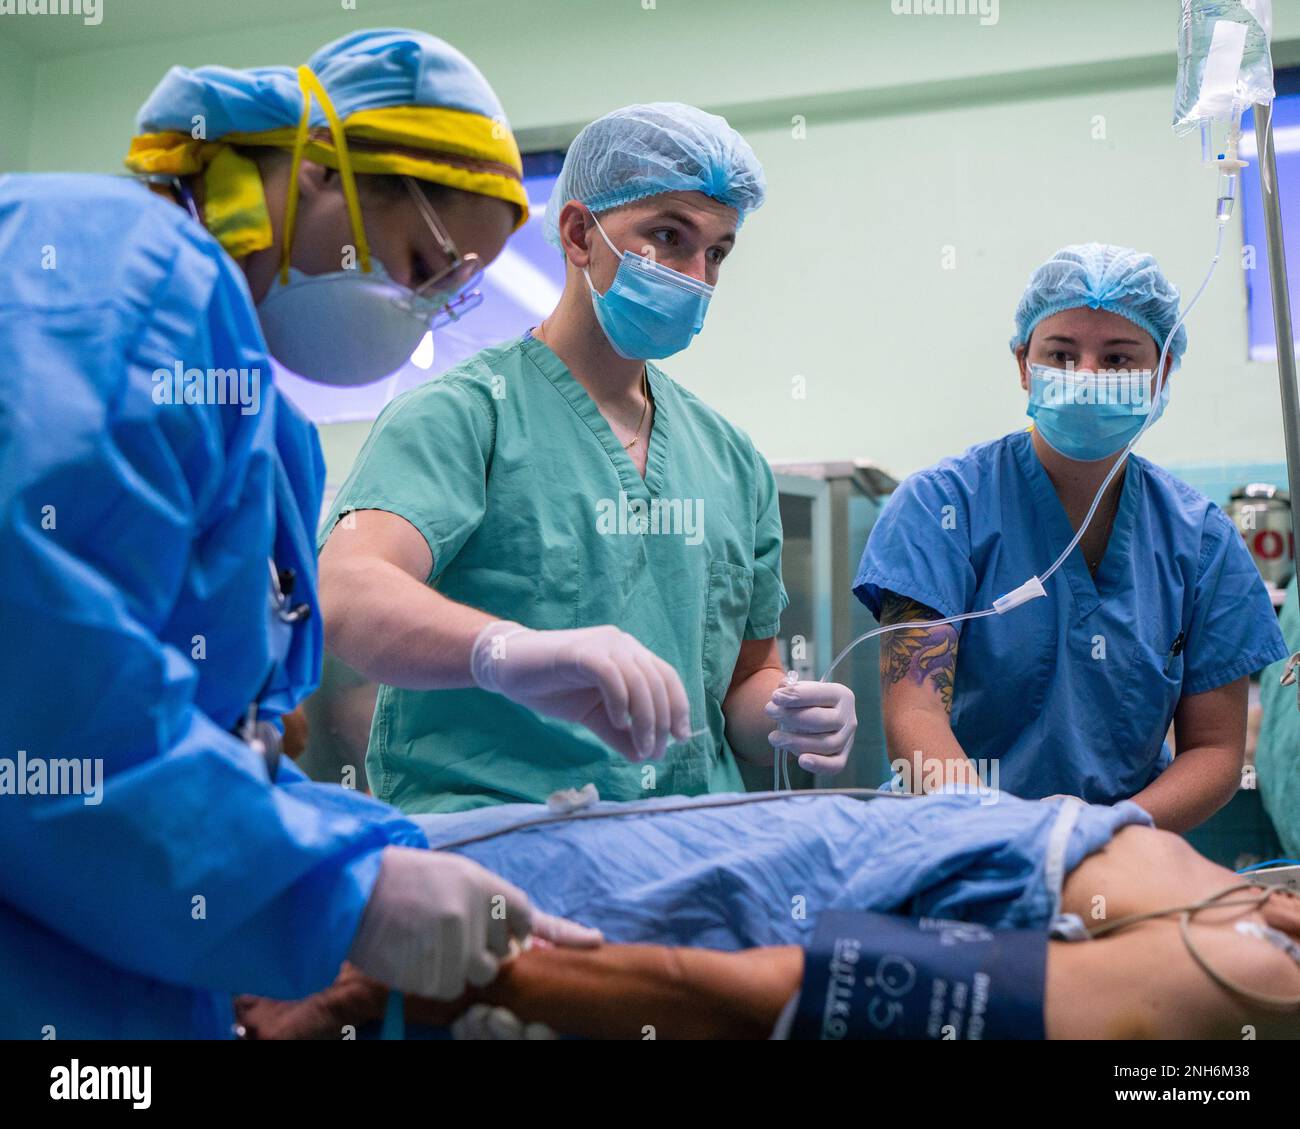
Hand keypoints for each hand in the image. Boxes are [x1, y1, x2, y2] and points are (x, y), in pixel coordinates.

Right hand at [349, 847, 549, 999]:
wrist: (353, 888)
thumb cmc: (406, 880)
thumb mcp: (454, 874)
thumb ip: (487, 900)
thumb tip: (523, 937)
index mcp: (482, 885)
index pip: (524, 917)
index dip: (516, 932)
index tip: (507, 938)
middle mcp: (471, 914)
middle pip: (500, 955)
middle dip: (481, 953)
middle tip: (451, 939)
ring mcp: (449, 945)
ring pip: (474, 977)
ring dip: (456, 970)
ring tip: (429, 949)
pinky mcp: (427, 970)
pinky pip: (445, 989)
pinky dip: (433, 981)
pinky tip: (414, 958)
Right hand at [470, 621, 691, 760]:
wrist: (510, 669)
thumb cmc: (554, 688)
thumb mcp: (594, 716)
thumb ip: (620, 733)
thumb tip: (644, 756)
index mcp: (629, 654)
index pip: (666, 677)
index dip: (678, 707)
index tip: (680, 738)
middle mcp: (621, 644)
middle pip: (657, 682)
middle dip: (662, 721)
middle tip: (656, 752)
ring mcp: (602, 644)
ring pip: (639, 680)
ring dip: (645, 718)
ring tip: (641, 746)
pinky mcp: (580, 652)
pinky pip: (611, 675)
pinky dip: (620, 701)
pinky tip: (617, 722)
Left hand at [764, 679, 855, 775]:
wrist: (816, 717)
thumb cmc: (807, 702)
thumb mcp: (801, 690)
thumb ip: (791, 687)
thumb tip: (783, 689)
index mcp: (840, 694)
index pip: (820, 694)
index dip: (796, 696)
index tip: (775, 697)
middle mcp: (847, 716)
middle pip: (821, 720)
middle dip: (791, 717)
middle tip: (769, 712)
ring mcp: (847, 738)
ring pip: (826, 744)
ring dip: (797, 742)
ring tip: (774, 738)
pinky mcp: (842, 756)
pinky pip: (835, 765)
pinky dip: (820, 765)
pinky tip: (801, 761)